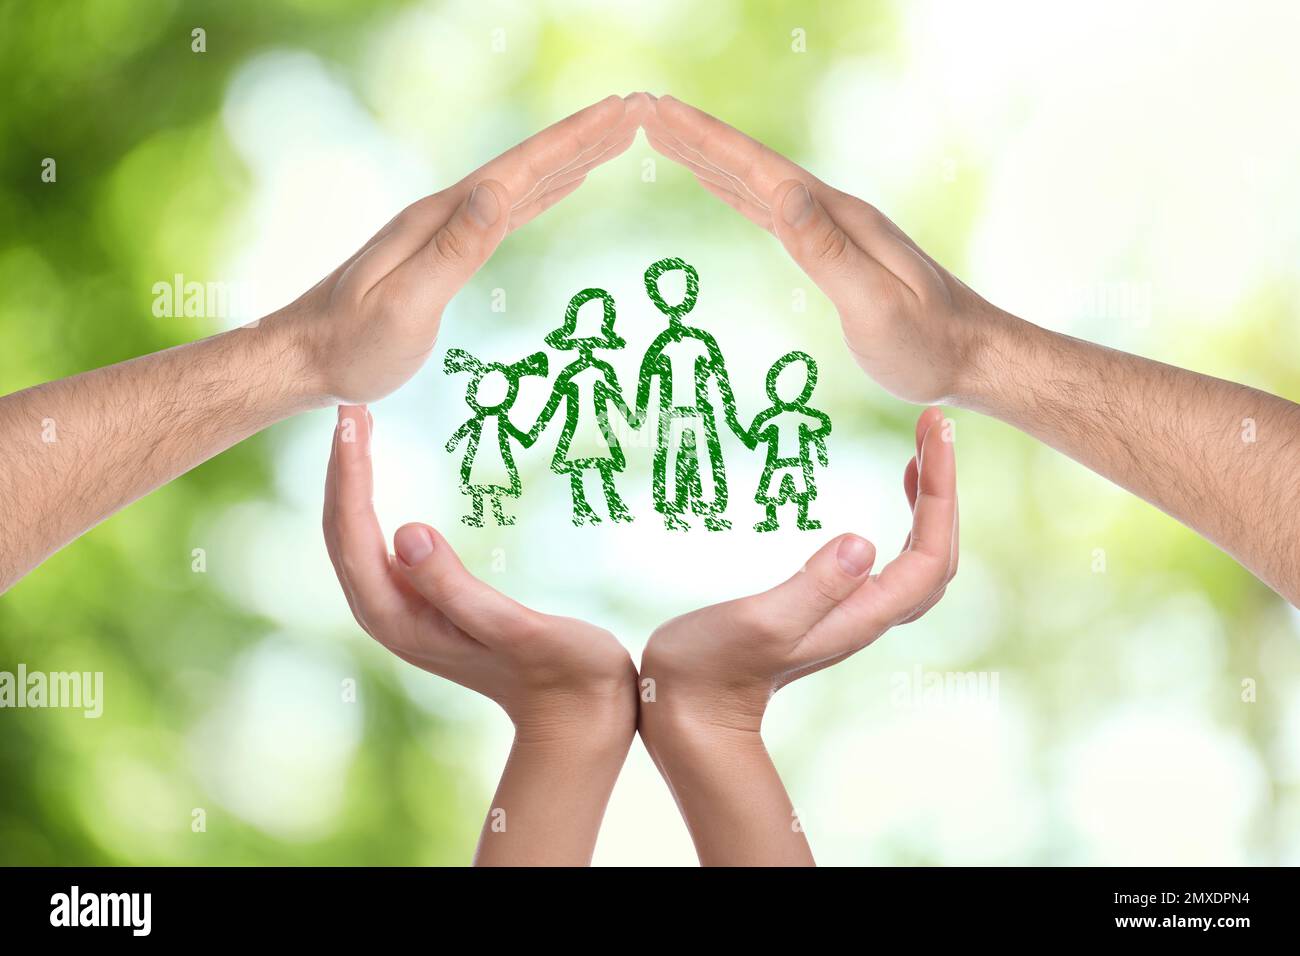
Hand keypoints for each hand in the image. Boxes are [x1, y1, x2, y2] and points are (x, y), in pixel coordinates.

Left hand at [281, 93, 648, 404]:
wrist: (304, 358)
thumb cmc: (351, 344)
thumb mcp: (404, 304)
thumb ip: (453, 250)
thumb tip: (497, 190)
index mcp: (440, 219)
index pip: (519, 171)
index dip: (572, 141)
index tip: (618, 113)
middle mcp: (445, 214)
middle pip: (526, 167)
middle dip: (581, 138)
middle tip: (633, 112)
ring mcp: (444, 230)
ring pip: (521, 185)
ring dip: (569, 160)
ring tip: (612, 139)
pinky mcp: (445, 253)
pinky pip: (510, 213)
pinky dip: (544, 193)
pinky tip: (562, 187)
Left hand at [323, 405, 637, 863]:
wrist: (581, 718)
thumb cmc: (565, 674)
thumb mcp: (518, 629)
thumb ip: (457, 589)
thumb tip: (403, 531)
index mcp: (403, 620)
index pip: (354, 535)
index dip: (349, 474)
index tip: (352, 417)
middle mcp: (392, 617)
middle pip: (344, 534)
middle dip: (342, 468)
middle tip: (350, 407)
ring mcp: (407, 614)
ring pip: (357, 540)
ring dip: (352, 484)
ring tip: (357, 430)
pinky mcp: (426, 608)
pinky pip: (380, 548)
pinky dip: (373, 505)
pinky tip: (379, 482)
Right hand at [638, 408, 956, 864]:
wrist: (691, 709)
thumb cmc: (713, 667)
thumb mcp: (760, 622)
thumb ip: (812, 586)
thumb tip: (864, 541)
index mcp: (860, 615)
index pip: (930, 552)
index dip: (941, 491)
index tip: (933, 431)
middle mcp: (868, 614)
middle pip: (938, 551)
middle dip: (945, 484)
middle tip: (934, 423)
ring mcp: (853, 611)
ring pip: (922, 554)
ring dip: (931, 499)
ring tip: (923, 447)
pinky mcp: (833, 604)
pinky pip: (897, 557)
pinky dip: (909, 516)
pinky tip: (893, 491)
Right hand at [642, 94, 1000, 404]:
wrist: (973, 358)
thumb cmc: (927, 344)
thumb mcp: (875, 304)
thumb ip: (827, 251)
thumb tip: (783, 191)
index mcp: (839, 220)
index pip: (762, 171)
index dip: (709, 142)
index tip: (663, 112)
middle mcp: (835, 214)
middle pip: (754, 168)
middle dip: (699, 139)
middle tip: (649, 112)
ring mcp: (836, 231)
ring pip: (760, 185)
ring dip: (713, 161)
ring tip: (670, 139)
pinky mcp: (835, 253)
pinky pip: (772, 212)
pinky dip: (738, 193)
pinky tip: (722, 187)